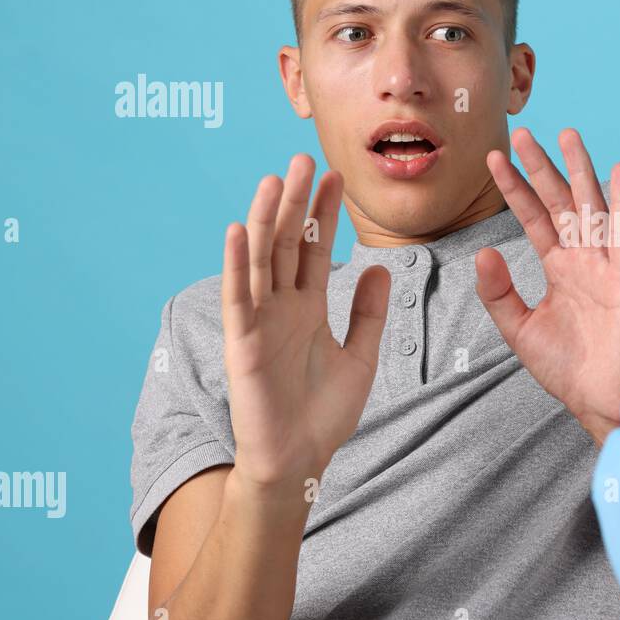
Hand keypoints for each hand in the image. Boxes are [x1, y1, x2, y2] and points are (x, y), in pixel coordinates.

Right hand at [221, 154, 391, 487]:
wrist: (299, 459)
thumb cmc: (325, 414)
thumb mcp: (361, 354)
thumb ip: (369, 312)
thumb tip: (381, 266)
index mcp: (308, 307)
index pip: (317, 248)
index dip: (326, 213)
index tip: (337, 176)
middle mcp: (282, 306)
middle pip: (288, 244)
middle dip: (298, 202)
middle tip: (306, 159)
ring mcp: (260, 321)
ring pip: (262, 259)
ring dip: (267, 219)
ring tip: (275, 179)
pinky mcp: (243, 342)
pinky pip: (240, 296)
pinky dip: (238, 263)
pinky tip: (240, 229)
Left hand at [475, 128, 619, 443]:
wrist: (601, 400)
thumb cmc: (568, 368)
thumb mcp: (519, 329)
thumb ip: (499, 292)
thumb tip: (482, 252)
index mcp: (559, 268)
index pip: (533, 218)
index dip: (514, 188)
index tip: (495, 159)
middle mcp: (582, 259)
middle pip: (560, 202)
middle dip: (542, 167)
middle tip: (523, 133)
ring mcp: (605, 265)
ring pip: (590, 207)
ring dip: (579, 170)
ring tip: (566, 135)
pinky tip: (617, 171)